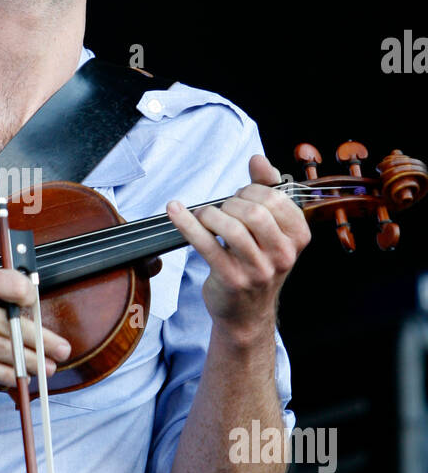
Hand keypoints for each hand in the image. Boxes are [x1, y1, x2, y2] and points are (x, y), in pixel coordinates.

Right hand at [0, 257, 71, 386]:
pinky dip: (1, 374)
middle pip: (11, 325)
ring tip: (47, 368)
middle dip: (41, 341)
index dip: (31, 298)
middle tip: (62, 349)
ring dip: (28, 362)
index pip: (12, 286)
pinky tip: (17, 377)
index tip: (38, 305)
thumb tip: (14, 296)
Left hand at [165, 155, 310, 343]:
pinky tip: (174, 211)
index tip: (241, 199)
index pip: (276, 198)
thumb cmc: (256, 262)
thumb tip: (258, 159)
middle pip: (255, 211)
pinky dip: (186, 223)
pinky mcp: (231, 278)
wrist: (246, 313)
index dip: (253, 190)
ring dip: (210, 214)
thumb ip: (266, 190)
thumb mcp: (269, 230)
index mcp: (298, 237)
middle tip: (222, 210)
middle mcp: (283, 255)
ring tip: (205, 217)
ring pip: (231, 226)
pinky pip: (205, 243)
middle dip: (232, 202)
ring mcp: (258, 270)